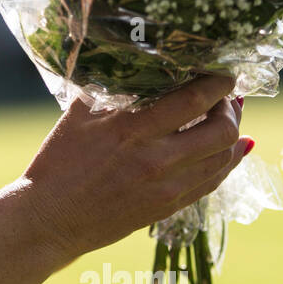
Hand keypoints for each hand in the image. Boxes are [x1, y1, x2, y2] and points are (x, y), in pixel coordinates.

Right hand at [20, 75, 250, 255]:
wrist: (49, 219)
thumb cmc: (58, 164)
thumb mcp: (77, 116)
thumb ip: (111, 89)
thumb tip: (138, 63)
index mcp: (132, 131)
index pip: (194, 100)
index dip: (218, 83)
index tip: (223, 72)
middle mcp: (156, 160)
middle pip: (222, 131)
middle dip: (231, 109)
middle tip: (223, 98)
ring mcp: (166, 188)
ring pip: (223, 159)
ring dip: (233, 135)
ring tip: (227, 119)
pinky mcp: (168, 207)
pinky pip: (212, 182)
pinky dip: (226, 162)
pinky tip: (231, 150)